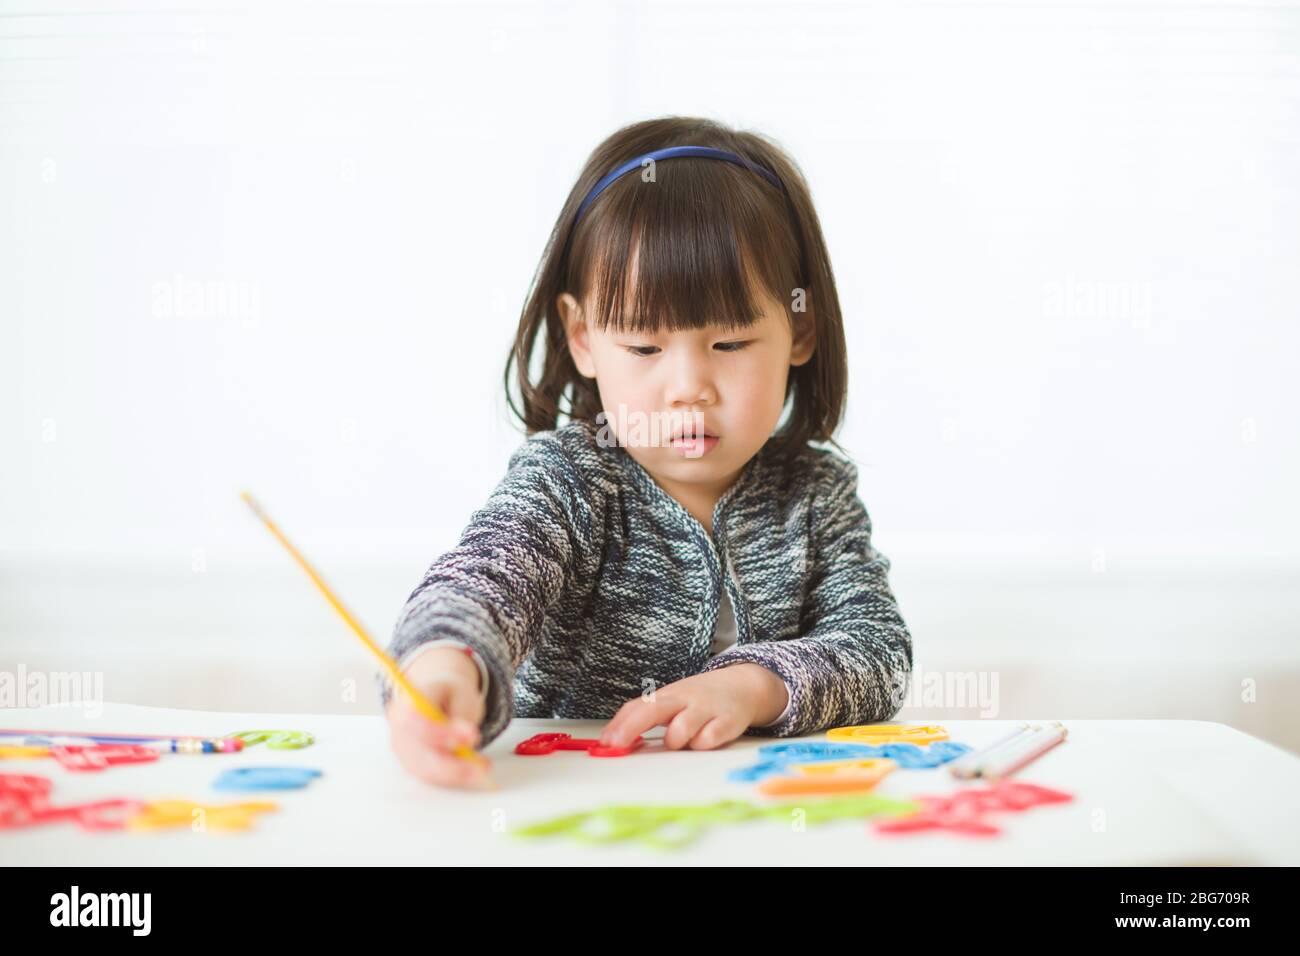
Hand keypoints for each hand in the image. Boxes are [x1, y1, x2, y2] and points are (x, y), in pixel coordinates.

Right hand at [386, 647, 491, 788]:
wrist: (431, 696)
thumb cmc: (447, 694)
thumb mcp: (461, 692)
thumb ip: (462, 713)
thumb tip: (467, 741)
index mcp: (408, 703)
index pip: (416, 720)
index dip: (442, 732)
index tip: (473, 736)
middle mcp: (400, 730)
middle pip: (418, 754)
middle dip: (451, 765)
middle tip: (480, 766)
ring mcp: (404, 750)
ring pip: (425, 771)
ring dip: (456, 774)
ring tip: (483, 767)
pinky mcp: (413, 765)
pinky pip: (432, 777)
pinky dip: (454, 777)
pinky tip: (474, 770)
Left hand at [597, 664, 788, 751]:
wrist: (742, 686)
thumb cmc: (699, 700)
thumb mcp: (671, 703)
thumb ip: (645, 718)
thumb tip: (611, 740)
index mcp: (665, 697)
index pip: (637, 707)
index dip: (619, 724)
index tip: (605, 743)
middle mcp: (682, 700)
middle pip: (652, 711)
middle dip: (631, 728)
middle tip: (617, 744)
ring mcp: (704, 709)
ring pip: (680, 729)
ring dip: (675, 740)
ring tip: (681, 740)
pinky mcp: (726, 722)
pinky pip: (708, 740)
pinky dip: (702, 744)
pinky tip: (706, 739)